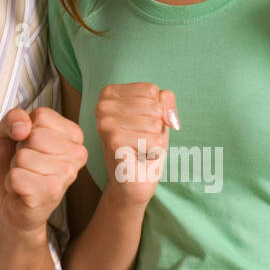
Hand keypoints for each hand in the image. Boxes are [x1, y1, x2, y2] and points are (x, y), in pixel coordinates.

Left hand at [0, 107, 86, 237]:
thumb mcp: (9, 132)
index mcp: (73, 134)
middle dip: (20, 149)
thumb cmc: (17, 166)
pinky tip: (23, 190)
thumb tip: (24, 127)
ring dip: (16, 168)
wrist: (13, 204)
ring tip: (26, 176)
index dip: (25, 130)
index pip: (42, 116)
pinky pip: (16, 176)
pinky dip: (11, 183)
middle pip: (34, 135)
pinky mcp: (51, 192)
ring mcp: (67, 174)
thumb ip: (14, 117)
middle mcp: (77, 154)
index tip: (31, 145)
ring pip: (23, 156)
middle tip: (27, 164)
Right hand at [93, 83, 179, 207]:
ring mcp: (106, 124)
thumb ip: (166, 100)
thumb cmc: (146, 144)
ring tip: (140, 148)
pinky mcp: (114, 142)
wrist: (136, 179)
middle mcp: (102, 105)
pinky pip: (154, 140)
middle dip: (156, 126)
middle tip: (141, 138)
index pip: (150, 90)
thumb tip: (167, 116)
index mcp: (109, 93)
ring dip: (155, 140)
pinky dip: (153, 152)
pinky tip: (139, 157)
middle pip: (154, 106)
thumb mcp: (159, 115)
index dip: (157, 109)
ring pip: (155, 123)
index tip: (144, 123)